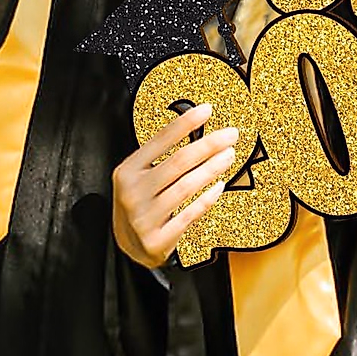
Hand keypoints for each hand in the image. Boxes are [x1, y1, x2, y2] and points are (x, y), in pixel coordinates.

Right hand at [112, 103, 239, 268]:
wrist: (126, 246)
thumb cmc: (139, 203)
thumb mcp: (138, 176)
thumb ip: (159, 156)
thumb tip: (195, 127)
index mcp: (127, 171)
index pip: (160, 140)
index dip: (185, 123)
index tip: (207, 110)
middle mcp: (133, 193)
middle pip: (178, 162)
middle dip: (209, 144)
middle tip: (230, 134)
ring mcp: (143, 218)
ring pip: (186, 187)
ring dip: (212, 168)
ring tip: (229, 155)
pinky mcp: (157, 240)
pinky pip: (189, 215)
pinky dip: (207, 199)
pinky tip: (219, 186)